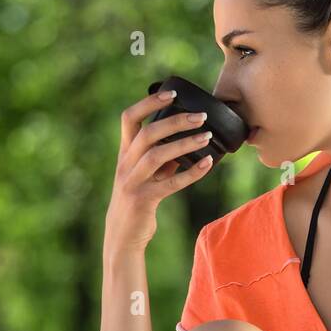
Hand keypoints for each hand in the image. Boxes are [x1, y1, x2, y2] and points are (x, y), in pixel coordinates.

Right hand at [103, 91, 214, 254]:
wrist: (122, 236)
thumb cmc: (137, 202)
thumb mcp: (144, 176)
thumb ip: (160, 159)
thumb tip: (185, 142)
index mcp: (124, 154)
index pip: (129, 118)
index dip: (148, 103)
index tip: (171, 93)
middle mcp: (125, 165)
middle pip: (147, 134)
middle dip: (175, 121)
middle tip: (200, 117)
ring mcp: (133, 182)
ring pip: (157, 155)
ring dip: (184, 144)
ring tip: (206, 137)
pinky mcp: (144, 200)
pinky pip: (170, 184)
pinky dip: (191, 173)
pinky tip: (208, 164)